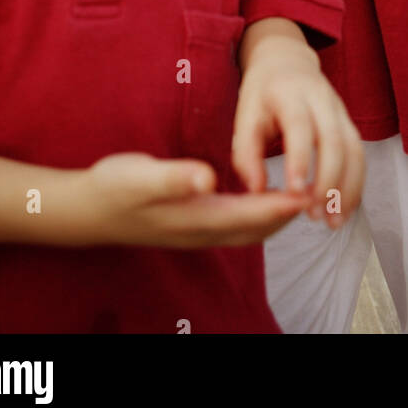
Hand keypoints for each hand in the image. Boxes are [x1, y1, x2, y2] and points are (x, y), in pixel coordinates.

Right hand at [85, 152, 308, 247]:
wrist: (88, 210)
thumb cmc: (114, 187)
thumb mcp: (142, 175)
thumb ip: (176, 177)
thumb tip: (209, 178)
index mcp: (197, 217)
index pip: (253, 215)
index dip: (284, 203)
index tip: (313, 187)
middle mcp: (202, 231)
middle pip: (258, 229)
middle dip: (289, 213)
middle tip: (319, 189)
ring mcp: (197, 232)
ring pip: (248, 231)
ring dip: (275, 216)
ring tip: (299, 192)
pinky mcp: (191, 226)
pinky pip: (235, 225)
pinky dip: (256, 214)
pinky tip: (260, 195)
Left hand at [233, 33, 363, 228]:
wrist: (287, 62)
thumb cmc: (262, 95)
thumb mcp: (244, 116)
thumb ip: (246, 153)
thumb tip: (257, 191)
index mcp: (289, 93)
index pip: (300, 126)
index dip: (300, 159)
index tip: (295, 193)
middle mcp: (321, 99)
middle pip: (335, 140)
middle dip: (328, 181)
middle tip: (314, 215)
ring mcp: (340, 110)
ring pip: (354, 149)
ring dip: (348, 188)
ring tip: (333, 221)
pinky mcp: (349, 124)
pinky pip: (360, 155)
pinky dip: (355, 184)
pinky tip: (344, 209)